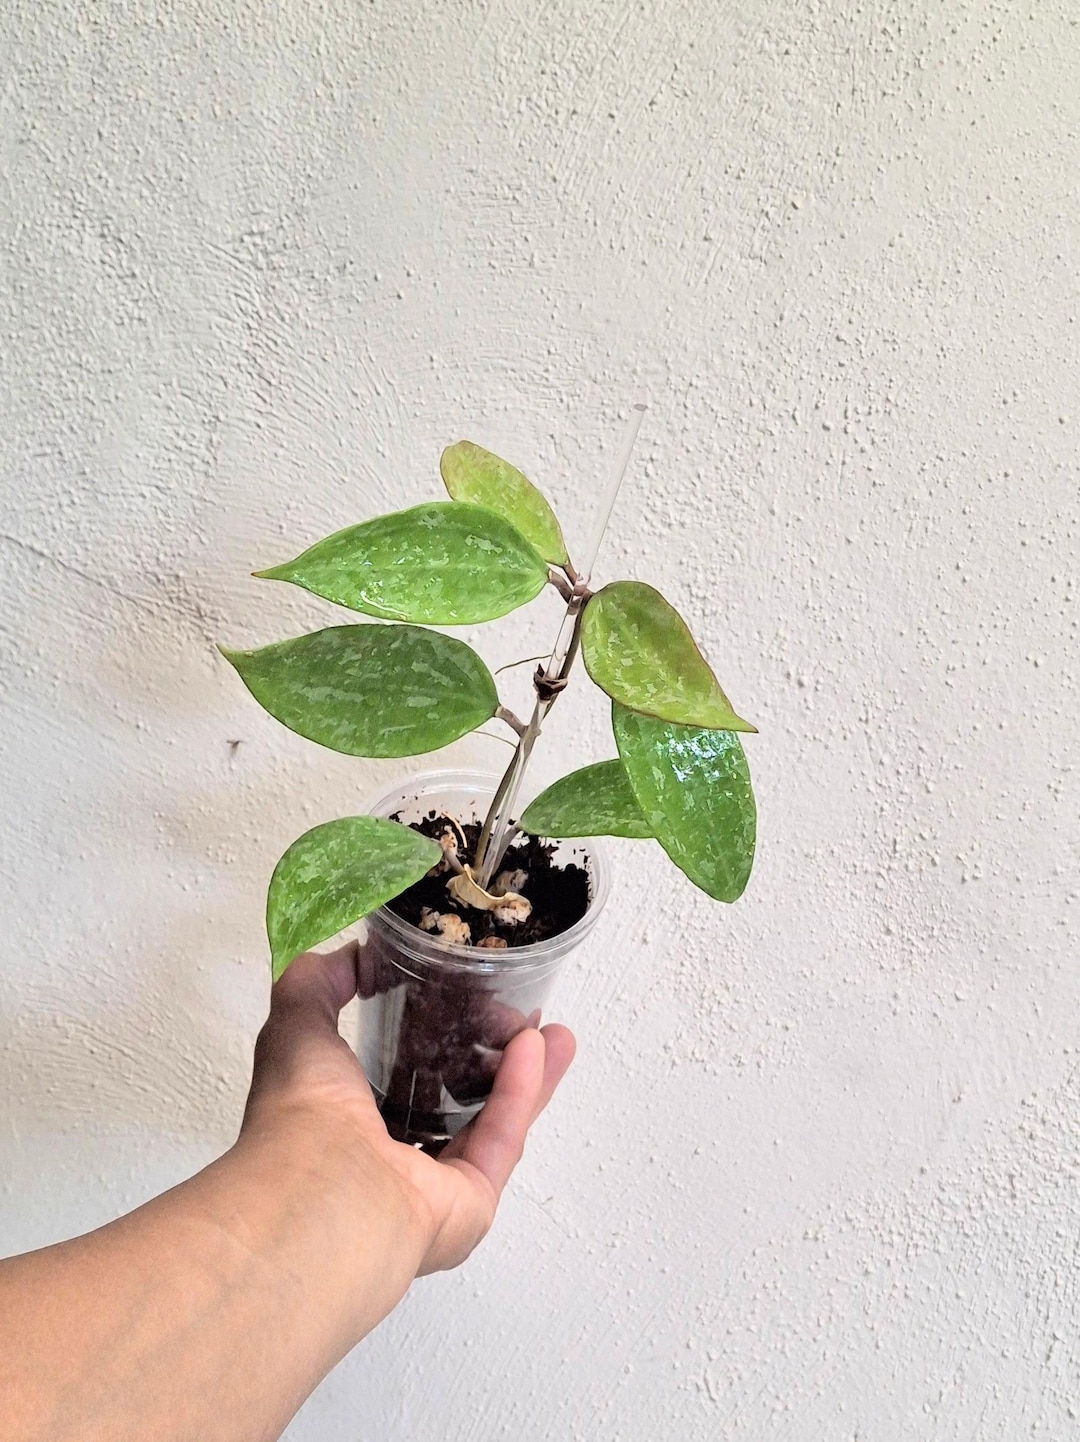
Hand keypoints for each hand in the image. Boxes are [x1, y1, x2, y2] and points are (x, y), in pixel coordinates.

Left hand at [241, 942, 575, 1274]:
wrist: (323, 1183)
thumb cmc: (302, 1110)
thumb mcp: (297, 1024)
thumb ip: (315, 984)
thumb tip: (350, 955)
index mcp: (346, 1125)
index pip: (399, 1081)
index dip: (436, 1039)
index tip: (465, 999)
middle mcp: (390, 1162)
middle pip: (457, 1103)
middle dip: (495, 1059)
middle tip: (524, 1017)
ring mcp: (434, 1188)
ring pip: (490, 1123)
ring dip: (525, 1076)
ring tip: (556, 1032)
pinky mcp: (471, 1202)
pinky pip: (501, 1140)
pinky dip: (520, 1094)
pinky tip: (537, 1049)